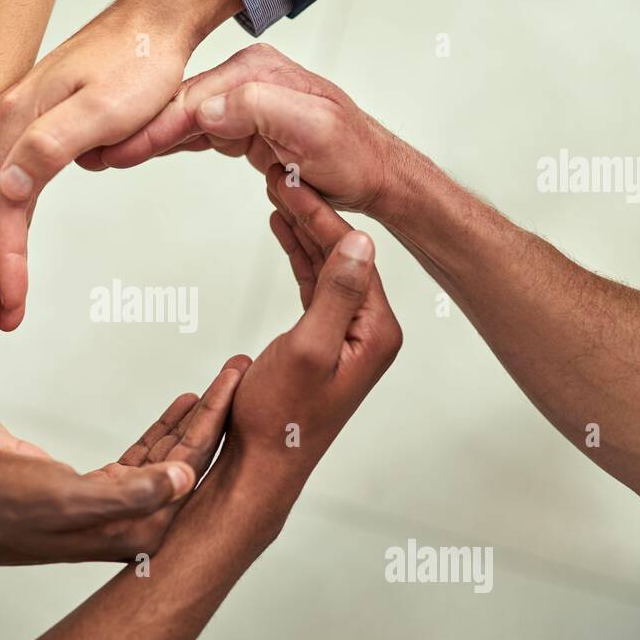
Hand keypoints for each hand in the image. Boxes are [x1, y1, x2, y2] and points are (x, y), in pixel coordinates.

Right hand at [0, 0, 240, 330]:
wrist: (157, 21)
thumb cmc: (138, 64)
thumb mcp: (102, 111)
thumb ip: (50, 148)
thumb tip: (4, 190)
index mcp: (20, 118)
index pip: (2, 203)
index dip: (5, 257)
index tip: (10, 300)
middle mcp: (14, 118)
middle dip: (1, 258)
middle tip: (8, 309)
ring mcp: (30, 119)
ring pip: (13, 190)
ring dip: (13, 238)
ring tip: (13, 285)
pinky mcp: (50, 120)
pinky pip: (33, 174)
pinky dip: (29, 208)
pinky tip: (23, 233)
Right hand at [0, 354, 249, 566]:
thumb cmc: (8, 510)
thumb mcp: (71, 497)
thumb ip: (131, 493)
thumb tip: (186, 478)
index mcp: (139, 528)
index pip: (192, 464)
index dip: (216, 418)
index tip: (238, 380)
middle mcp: (138, 524)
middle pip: (190, 458)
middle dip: (216, 412)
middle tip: (240, 371)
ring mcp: (123, 511)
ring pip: (171, 455)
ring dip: (192, 418)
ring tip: (219, 382)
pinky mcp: (104, 496)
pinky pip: (146, 457)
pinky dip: (162, 430)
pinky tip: (178, 407)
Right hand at [96, 43, 407, 222]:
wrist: (375, 173)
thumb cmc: (352, 154)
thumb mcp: (312, 130)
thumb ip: (258, 110)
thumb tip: (203, 110)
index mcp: (258, 75)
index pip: (193, 100)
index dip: (153, 126)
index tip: (119, 147)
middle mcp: (248, 81)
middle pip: (180, 107)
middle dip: (138, 130)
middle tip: (97, 153)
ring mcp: (245, 102)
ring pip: (184, 119)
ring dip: (148, 138)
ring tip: (107, 154)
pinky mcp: (245, 126)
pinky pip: (198, 133)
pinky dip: (170, 142)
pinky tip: (143, 150)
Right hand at [222, 175, 401, 538]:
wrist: (262, 462)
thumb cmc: (281, 418)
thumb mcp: (309, 350)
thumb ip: (335, 294)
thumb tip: (361, 242)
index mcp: (377, 332)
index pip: (353, 258)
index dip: (321, 217)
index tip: (294, 184)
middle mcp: (370, 332)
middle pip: (343, 257)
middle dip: (313, 216)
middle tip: (284, 177)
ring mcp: (349, 337)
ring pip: (329, 268)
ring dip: (304, 232)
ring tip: (280, 194)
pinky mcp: (325, 342)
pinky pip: (316, 288)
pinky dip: (299, 258)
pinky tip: (284, 232)